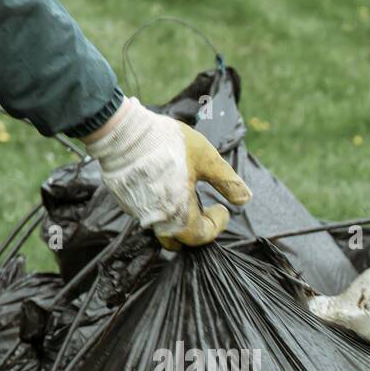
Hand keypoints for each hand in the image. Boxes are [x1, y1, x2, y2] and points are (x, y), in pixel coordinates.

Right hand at [83, 97, 251, 247]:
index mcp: (179, 215)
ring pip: (162, 226)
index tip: (222, 206)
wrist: (123, 132)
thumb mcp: (207, 159)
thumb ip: (227, 181)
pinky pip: (148, 213)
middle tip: (204, 205)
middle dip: (196, 227)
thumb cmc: (168, 143)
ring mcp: (138, 213)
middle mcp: (157, 221)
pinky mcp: (126, 201)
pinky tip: (165, 183)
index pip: (201, 237)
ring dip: (178, 216)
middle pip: (180, 239)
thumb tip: (246, 199)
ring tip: (186, 191)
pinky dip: (161, 206)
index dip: (217, 225)